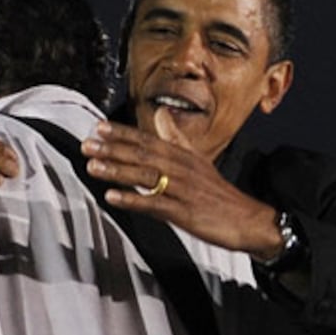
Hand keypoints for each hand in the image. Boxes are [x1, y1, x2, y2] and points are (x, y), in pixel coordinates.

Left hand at [82, 108, 281, 259]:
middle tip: (87, 144)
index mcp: (183, 155)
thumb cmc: (217, 193)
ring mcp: (183, 190)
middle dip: (113, 149)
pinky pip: (155, 204)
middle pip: (143, 154)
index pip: (148, 140)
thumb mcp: (197, 160)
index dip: (123, 133)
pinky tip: (113, 197)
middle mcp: (182, 168)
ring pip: (146, 176)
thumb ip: (176, 138)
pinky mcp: (185, 212)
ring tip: (93, 166)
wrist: (248, 220)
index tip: (98, 127)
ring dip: (118, 170)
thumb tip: (161, 114)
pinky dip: (133, 200)